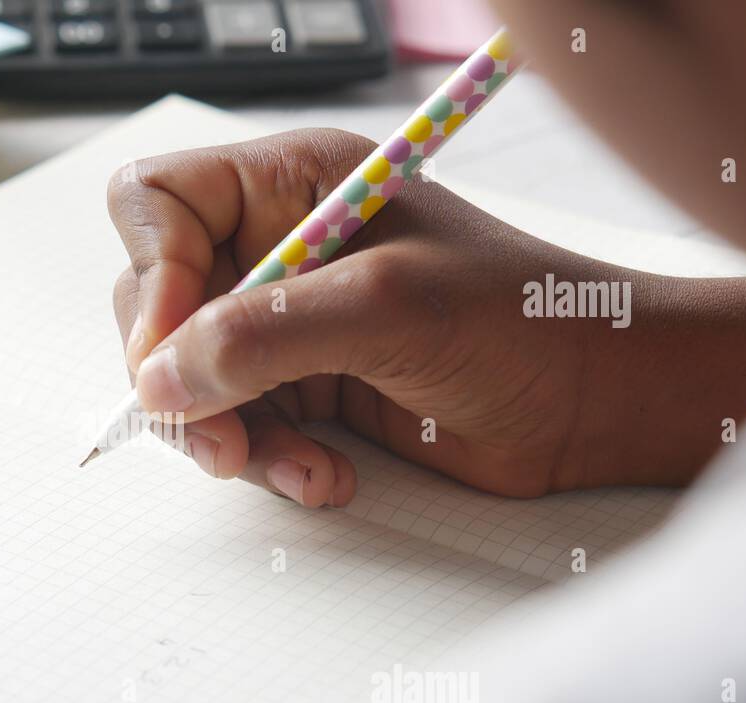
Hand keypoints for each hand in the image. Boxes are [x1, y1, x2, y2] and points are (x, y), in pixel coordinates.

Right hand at [106, 129, 745, 504]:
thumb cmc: (522, 320)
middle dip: (184, 382)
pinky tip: (327, 475)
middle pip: (158, 306)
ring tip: (299, 466)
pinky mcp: (304, 386)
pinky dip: (272, 462)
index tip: (171, 357)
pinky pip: (240, 428)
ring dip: (233, 437)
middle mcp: (275, 247)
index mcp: (289, 184)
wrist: (594, 401)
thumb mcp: (387, 308)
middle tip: (220, 438)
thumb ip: (261, 336)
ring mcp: (287, 322)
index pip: (157, 207)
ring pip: (191, 381)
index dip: (151, 280)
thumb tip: (157, 379)